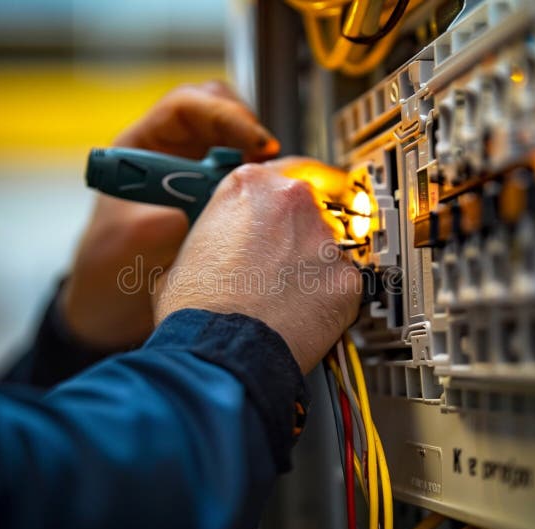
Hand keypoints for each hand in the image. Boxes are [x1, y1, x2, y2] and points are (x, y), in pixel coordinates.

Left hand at [62, 81, 279, 349]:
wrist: (109, 312)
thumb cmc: (107, 268)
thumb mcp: (134, 238)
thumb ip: (176, 212)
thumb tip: (223, 198)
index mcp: (143, 146)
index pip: (189, 106)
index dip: (225, 116)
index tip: (255, 144)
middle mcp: (174, 153)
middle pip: (223, 115)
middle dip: (249, 133)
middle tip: (269, 165)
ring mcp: (197, 177)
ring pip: (242, 149)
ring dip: (261, 164)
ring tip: (274, 190)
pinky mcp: (218, 206)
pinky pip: (250, 186)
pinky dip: (265, 193)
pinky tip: (272, 213)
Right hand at [154, 159, 361, 373]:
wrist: (221, 352)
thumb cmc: (197, 309)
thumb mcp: (186, 253)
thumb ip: (215, 236)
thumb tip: (219, 248)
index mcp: (249, 185)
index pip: (281, 170)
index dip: (280, 198)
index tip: (283, 209)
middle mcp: (292, 202)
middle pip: (310, 205)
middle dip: (299, 233)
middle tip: (279, 263)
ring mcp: (324, 239)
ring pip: (330, 246)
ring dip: (314, 266)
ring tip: (285, 298)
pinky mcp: (348, 279)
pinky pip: (345, 283)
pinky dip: (331, 298)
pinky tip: (304, 315)